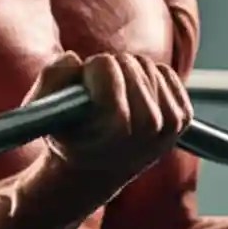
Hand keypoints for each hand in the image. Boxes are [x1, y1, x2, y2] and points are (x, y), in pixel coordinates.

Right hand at [24, 51, 192, 187]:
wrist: (97, 170)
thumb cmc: (69, 138)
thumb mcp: (44, 112)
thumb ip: (51, 79)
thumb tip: (73, 58)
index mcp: (118, 128)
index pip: (107, 67)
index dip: (90, 71)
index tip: (83, 89)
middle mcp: (150, 128)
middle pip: (128, 63)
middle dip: (108, 70)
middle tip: (97, 92)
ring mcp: (171, 124)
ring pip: (146, 66)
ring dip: (126, 73)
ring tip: (114, 97)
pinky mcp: (183, 118)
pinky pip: (166, 73)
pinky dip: (149, 76)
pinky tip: (135, 96)